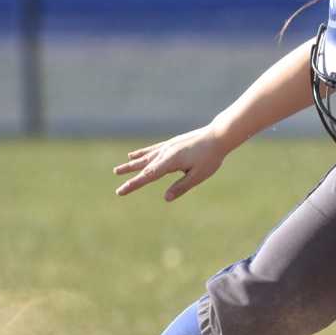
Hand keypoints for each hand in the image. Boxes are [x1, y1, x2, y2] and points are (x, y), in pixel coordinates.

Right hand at [114, 125, 233, 200]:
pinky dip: (141, 153)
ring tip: (117, 170)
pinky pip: (152, 150)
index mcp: (170, 162)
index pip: (148, 176)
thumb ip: (181, 186)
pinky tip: (133, 155)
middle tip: (117, 186)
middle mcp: (165, 153)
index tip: (120, 191)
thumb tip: (166, 198)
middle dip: (129, 177)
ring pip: (145, 158)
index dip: (133, 184)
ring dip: (131, 165)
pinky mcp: (171, 143)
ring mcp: (167, 147)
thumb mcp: (198, 175)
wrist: (218, 136)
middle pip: (143, 167)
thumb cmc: (210, 157)